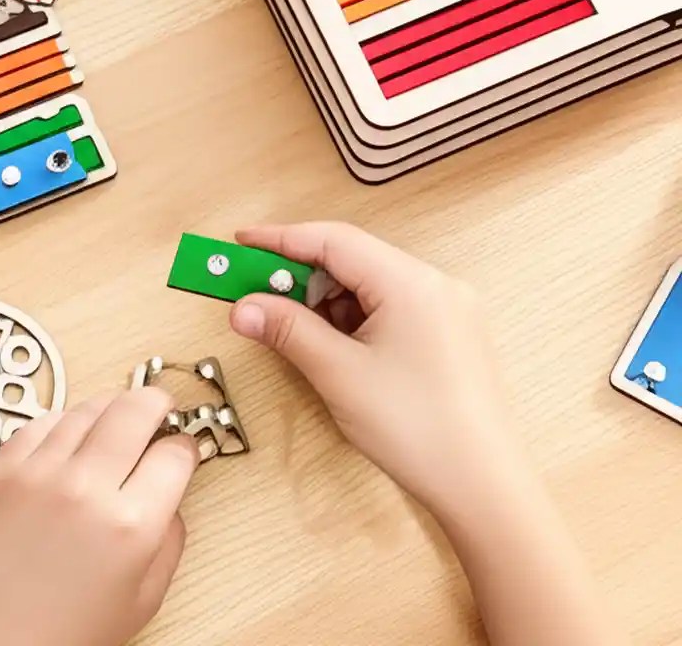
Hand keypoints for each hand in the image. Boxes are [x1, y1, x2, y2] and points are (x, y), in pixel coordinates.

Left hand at [0, 389, 199, 645]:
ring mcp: (35, 474)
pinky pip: (39, 424)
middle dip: (155, 403)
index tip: (181, 450)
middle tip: (158, 408)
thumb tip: (171, 495)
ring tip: (113, 421)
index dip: (185, 447)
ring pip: (86, 408)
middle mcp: (84, 489)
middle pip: (135, 409)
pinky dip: (60, 424)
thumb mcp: (142, 600)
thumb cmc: (58, 635)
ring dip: (108, 408)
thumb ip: (169, 541)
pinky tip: (67, 440)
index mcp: (130, 526)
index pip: (175, 453)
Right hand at [228, 222, 518, 515]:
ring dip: (326, 302)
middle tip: (256, 299)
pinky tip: (334, 349)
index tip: (240, 243)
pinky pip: (391, 309)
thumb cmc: (418, 429)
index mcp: (411, 283)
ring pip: (370, 286)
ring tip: (294, 335)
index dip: (280, 239)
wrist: (482, 484)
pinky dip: (354, 320)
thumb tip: (243, 307)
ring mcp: (447, 310)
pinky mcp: (449, 336)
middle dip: (300, 277)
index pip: (333, 240)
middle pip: (352, 260)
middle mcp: (435, 285)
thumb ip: (288, 331)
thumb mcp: (339, 374)